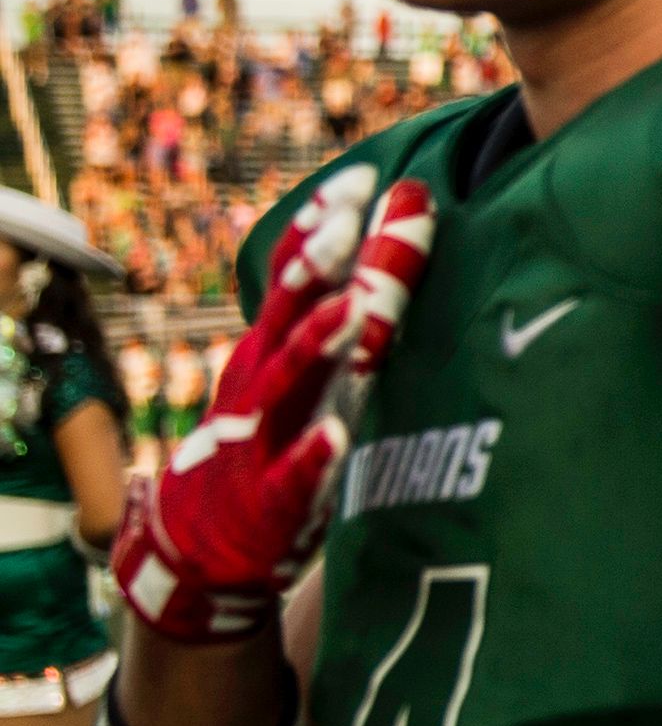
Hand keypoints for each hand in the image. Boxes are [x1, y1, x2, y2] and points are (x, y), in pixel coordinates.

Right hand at [112, 169, 433, 640]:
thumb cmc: (271, 446)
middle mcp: (262, 382)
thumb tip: (393, 244)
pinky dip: (312, 458)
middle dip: (318, 264)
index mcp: (273, 349)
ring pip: (288, 383)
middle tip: (353, 217)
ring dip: (317, 344)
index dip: (326, 226)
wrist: (204, 549)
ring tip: (352, 311)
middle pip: (289, 313)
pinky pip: (292, 477)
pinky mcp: (272, 502)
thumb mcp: (300, 376)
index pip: (298, 275)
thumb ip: (339, 316)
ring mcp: (262, 439)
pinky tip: (335, 439)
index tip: (368, 176)